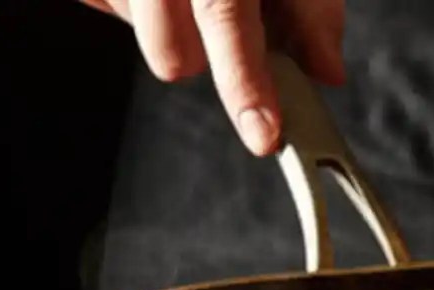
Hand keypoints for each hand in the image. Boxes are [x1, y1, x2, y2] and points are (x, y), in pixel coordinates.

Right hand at [81, 0, 344, 156]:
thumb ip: (311, 10)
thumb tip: (326, 71)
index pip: (227, 18)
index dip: (247, 83)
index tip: (264, 133)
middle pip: (171, 56)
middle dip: (198, 57)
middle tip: (218, 16)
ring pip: (139, 30)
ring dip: (165, 22)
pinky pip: (107, 4)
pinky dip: (135, 1)